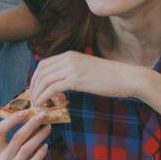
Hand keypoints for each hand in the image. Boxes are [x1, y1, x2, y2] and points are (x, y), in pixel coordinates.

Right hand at [0, 109, 52, 159]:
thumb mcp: (11, 152)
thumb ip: (17, 138)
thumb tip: (30, 117)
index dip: (11, 120)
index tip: (24, 112)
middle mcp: (1, 159)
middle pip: (16, 138)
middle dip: (30, 125)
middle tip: (42, 116)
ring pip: (26, 149)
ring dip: (38, 136)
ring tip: (48, 128)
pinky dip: (40, 153)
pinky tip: (46, 146)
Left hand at [29, 50, 146, 105]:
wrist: (129, 77)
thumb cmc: (112, 76)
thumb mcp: (88, 68)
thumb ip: (74, 71)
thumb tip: (63, 81)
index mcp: (69, 55)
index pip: (43, 64)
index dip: (35, 77)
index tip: (34, 88)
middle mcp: (68, 59)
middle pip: (41, 71)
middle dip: (33, 86)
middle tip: (31, 98)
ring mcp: (72, 68)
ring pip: (44, 80)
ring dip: (37, 93)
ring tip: (35, 104)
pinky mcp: (76, 79)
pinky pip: (52, 88)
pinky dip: (44, 97)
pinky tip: (43, 104)